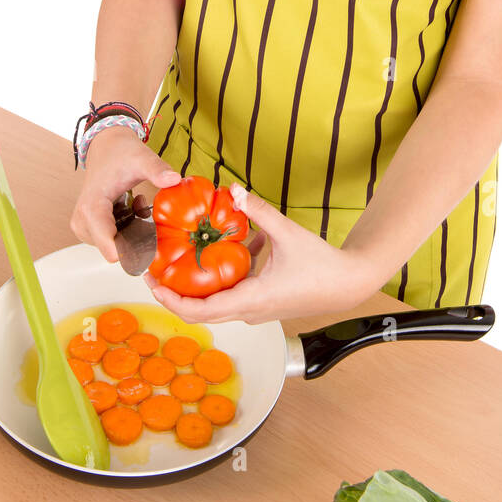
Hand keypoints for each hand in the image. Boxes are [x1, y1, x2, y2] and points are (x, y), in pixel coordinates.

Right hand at [69, 127, 180, 262]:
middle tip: (146, 211)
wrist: (105, 147)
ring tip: (137, 204)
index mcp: (92, 207)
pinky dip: (130, 228)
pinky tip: (132, 207)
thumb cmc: (120, 153)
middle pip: (115, 247)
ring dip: (134, 231)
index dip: (130, 252)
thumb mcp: (141, 158)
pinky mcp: (91, 229)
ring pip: (117, 245)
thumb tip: (175, 179)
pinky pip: (116, 240)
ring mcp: (85, 228)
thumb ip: (157, 170)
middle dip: (138, 238)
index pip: (106, 242)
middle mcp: (83, 221)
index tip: (151, 252)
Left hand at [143, 183, 377, 323]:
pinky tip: (231, 247)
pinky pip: (234, 293)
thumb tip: (234, 190)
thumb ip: (259, 211)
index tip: (153, 285)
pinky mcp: (263, 303)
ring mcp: (256, 310)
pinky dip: (224, 276)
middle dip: (175, 293)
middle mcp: (250, 311)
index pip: (201, 312)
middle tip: (155, 271)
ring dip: (198, 284)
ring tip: (182, 258)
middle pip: (201, 311)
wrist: (348, 285)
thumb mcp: (287, 233)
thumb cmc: (322, 265)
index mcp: (251, 300)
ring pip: (217, 303)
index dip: (172, 301)